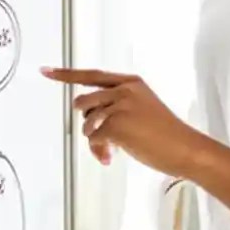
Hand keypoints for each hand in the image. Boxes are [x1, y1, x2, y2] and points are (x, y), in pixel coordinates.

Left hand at [41, 67, 210, 176]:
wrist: (183, 148)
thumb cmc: (165, 134)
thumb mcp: (142, 109)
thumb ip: (117, 106)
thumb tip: (91, 122)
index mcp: (131, 82)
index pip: (92, 75)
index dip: (66, 74)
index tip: (45, 71)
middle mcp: (124, 89)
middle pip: (84, 101)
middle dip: (88, 122)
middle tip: (102, 139)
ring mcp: (120, 105)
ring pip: (86, 121)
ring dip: (93, 138)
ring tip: (108, 150)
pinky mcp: (116, 124)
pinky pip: (93, 138)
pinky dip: (98, 151)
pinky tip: (111, 158)